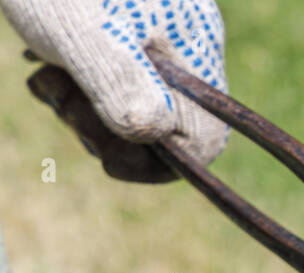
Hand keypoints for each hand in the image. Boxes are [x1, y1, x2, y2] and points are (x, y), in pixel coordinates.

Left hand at [0, 0, 228, 181]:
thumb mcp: (81, 34)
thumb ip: (121, 86)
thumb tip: (154, 136)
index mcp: (191, 51)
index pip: (204, 139)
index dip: (159, 163)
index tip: (107, 157)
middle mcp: (185, 44)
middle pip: (167, 126)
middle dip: (111, 132)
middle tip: (60, 102)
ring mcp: (157, 33)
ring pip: (136, 103)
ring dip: (86, 109)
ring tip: (45, 77)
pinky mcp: (126, 24)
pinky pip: (118, 76)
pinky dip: (80, 84)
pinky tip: (45, 63)